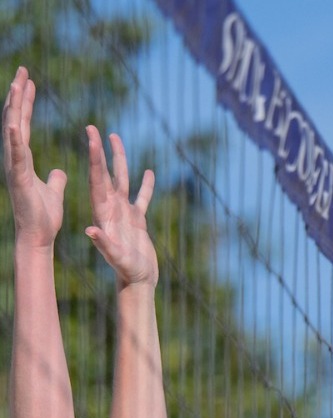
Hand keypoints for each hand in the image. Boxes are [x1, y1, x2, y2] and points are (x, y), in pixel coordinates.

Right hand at [4, 68, 66, 248]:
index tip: (29, 80)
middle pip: (16, 119)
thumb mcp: (52, 190)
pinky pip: (17, 155)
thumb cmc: (44, 215)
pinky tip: (14, 122)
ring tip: (17, 83)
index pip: (24, 123)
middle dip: (18, 94)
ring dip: (15, 107)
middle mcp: (15, 158)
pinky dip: (15, 138)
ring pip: (14, 130)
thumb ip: (54, 178)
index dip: (25, 102)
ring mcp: (14, 166)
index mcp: (24, 158)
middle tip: (22, 70)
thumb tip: (59, 170)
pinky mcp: (19, 177)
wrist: (39, 236)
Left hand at [83, 125, 154, 286]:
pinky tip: (148, 172)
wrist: (137, 281)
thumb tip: (90, 230)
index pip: (98, 179)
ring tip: (115, 138)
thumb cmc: (127, 271)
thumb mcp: (115, 257)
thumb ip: (104, 243)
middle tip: (94, 129)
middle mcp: (111, 209)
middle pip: (106, 174)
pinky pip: (142, 198)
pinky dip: (145, 185)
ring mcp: (124, 213)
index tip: (91, 137)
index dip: (95, 158)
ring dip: (119, 160)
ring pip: (122, 180)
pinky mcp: (137, 220)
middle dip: (100, 152)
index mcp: (103, 213)